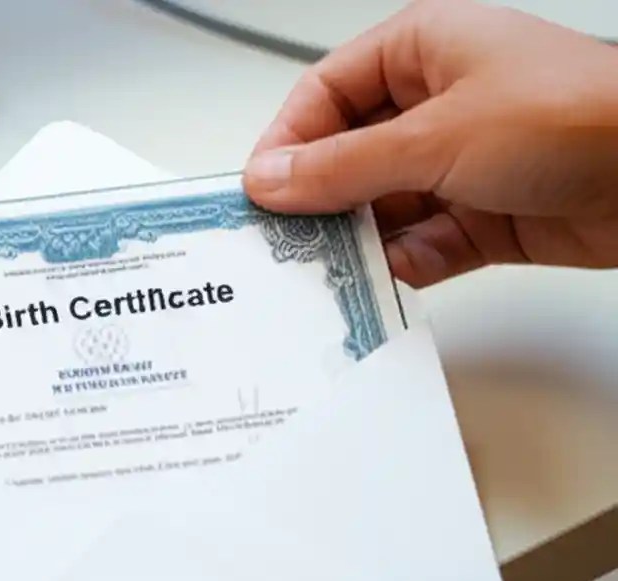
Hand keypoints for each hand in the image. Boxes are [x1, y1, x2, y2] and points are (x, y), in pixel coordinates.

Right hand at [244, 0, 617, 286]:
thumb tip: (271, 181)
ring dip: (358, 238)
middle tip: (282, 240)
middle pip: (348, 155)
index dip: (287, 141)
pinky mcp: (486, 216)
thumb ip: (344, 166)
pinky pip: (423, 243)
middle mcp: (437, 102)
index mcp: (421, 50)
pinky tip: (384, 279)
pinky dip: (402, 263)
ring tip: (325, 270)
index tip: (257, 191)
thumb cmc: (574, 116)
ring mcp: (463, 162)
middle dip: (319, 199)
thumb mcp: (437, 136)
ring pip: (383, 205)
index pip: (326, 94)